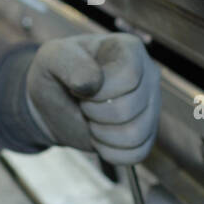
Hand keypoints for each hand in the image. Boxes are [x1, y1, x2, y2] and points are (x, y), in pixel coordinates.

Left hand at [23, 33, 160, 164]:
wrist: (54, 102)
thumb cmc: (56, 73)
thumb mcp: (52, 57)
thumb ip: (69, 62)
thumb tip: (93, 83)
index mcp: (130, 49)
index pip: (128, 77)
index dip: (98, 91)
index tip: (78, 87)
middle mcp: (148, 75)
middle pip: (129, 108)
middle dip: (94, 114)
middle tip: (83, 104)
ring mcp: (151, 106)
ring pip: (135, 135)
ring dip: (102, 135)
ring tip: (91, 120)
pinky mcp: (148, 133)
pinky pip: (136, 154)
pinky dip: (110, 152)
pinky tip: (99, 137)